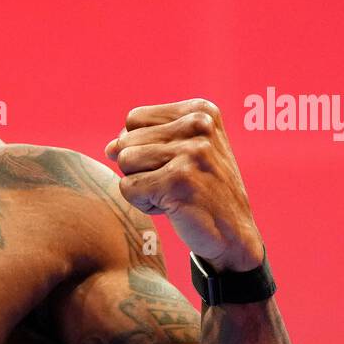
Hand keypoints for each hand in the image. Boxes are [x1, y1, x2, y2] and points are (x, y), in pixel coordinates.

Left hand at [104, 98, 263, 271]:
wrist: (234, 234)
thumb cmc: (202, 192)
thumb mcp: (180, 154)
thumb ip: (144, 142)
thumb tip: (109, 148)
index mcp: (200, 110)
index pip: (134, 118)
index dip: (141, 146)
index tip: (172, 164)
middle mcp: (198, 124)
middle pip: (126, 140)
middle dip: (140, 168)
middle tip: (174, 183)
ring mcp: (191, 151)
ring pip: (125, 161)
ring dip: (141, 186)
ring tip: (172, 193)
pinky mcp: (178, 179)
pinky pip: (128, 187)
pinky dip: (143, 203)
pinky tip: (172, 207)